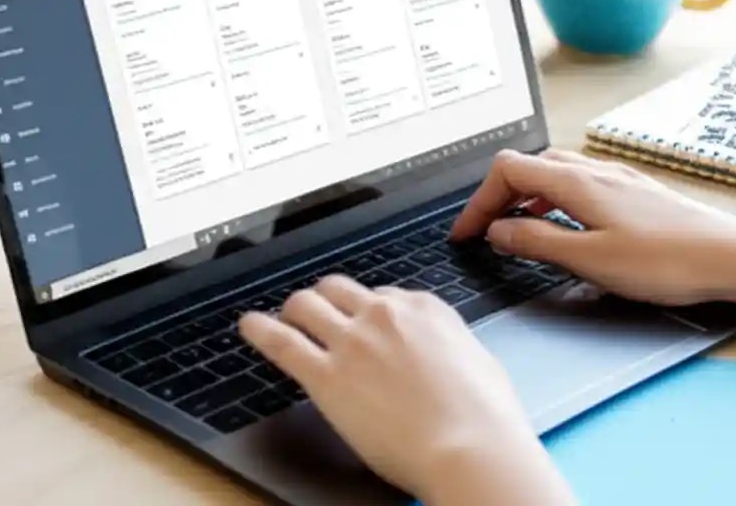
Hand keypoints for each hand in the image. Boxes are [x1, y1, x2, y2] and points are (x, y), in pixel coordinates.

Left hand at [238, 276, 574, 504]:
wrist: (470, 447)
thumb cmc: (486, 417)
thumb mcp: (478, 362)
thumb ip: (450, 348)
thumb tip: (444, 355)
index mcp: (424, 308)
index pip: (381, 296)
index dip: (366, 311)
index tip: (360, 323)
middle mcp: (384, 315)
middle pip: (337, 289)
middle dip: (324, 299)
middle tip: (316, 315)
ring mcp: (352, 342)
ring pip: (304, 304)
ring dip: (292, 310)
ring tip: (283, 319)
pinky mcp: (326, 376)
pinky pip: (281, 342)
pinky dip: (260, 330)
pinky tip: (249, 327)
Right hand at [450, 149, 735, 305]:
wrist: (731, 256)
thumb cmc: (666, 261)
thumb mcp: (589, 259)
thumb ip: (538, 242)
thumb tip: (498, 231)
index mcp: (576, 181)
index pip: (508, 170)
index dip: (478, 201)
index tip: (466, 234)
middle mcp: (594, 169)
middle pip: (529, 166)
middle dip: (499, 197)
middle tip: (486, 233)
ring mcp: (617, 178)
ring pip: (555, 174)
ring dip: (527, 198)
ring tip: (518, 231)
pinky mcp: (635, 192)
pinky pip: (580, 184)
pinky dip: (555, 201)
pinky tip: (567, 228)